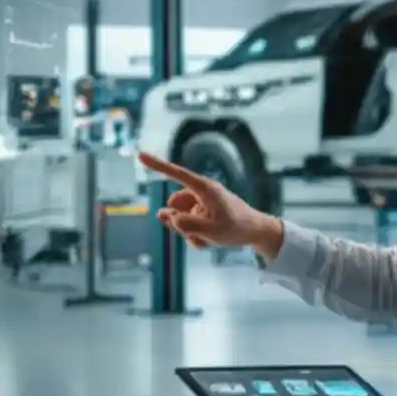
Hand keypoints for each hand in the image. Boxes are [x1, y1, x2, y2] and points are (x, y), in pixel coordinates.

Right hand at [137, 151, 284, 259]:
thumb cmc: (236, 228)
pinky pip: (188, 225)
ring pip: (179, 219)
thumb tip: (168, 216)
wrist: (256, 232)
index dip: (157, 165)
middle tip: (198, 234)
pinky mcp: (201, 212)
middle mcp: (200, 192)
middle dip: (179, 224)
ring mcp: (199, 203)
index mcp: (204, 188)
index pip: (175, 174)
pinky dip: (195, 235)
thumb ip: (186, 225)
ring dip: (188, 232)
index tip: (140, 155)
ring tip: (208, 238)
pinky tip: (209, 240)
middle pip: (173, 207)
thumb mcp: (211, 231)